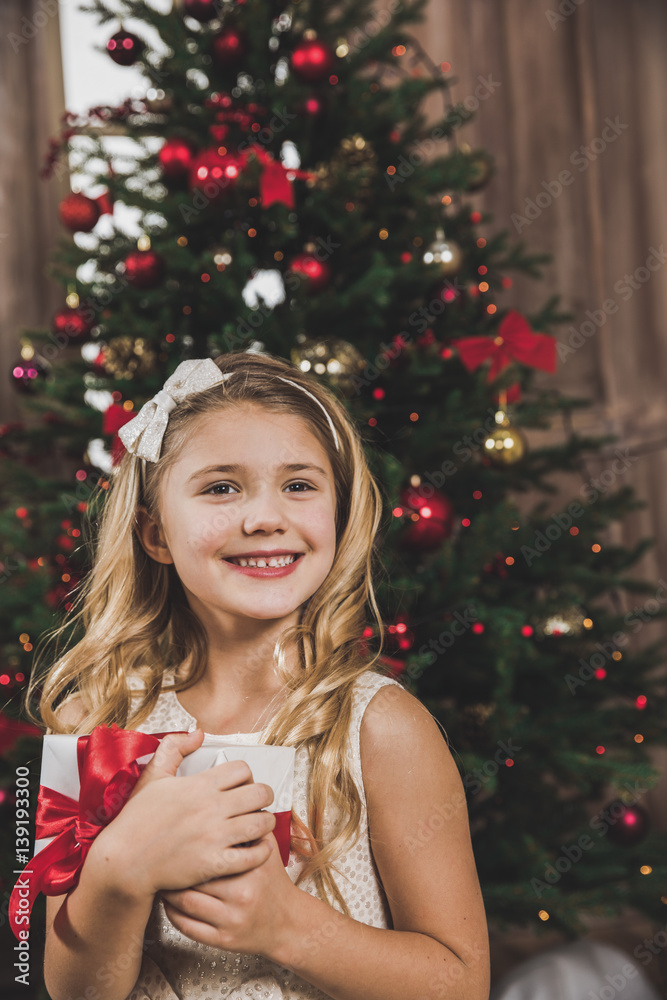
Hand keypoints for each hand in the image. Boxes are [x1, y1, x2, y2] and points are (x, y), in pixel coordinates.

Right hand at [91, 730, 276, 898]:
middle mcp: (210, 808)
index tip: (242, 784)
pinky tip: (256, 848)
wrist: (122, 862)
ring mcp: (213, 837)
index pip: (243, 769)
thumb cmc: (136, 819)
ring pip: (261, 823)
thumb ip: (174, 748)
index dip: (246, 775)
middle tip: (258, 803)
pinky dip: (261, 851)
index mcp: (199, 785)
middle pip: (259, 793)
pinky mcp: (213, 863)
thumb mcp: (153, 776)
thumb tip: (199, 733)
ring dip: (266, 822)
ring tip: (260, 825)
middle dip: (264, 796)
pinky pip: (252, 855)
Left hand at [158, 830, 300, 960]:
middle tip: (161, 857)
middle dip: (174, 867)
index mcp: (251, 868)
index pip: (210, 851)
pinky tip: (169, 903)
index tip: (175, 837)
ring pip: (185, 903)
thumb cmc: (273, 883)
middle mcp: (241, 894)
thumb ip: (252, 825)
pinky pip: (187, 927)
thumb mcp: (268, 849)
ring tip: (162, 878)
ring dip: (169, 891)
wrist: (287, 923)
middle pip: (194, 877)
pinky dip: (172, 914)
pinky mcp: (222, 941)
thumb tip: (232, 795)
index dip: (187, 845)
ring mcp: (231, 920)